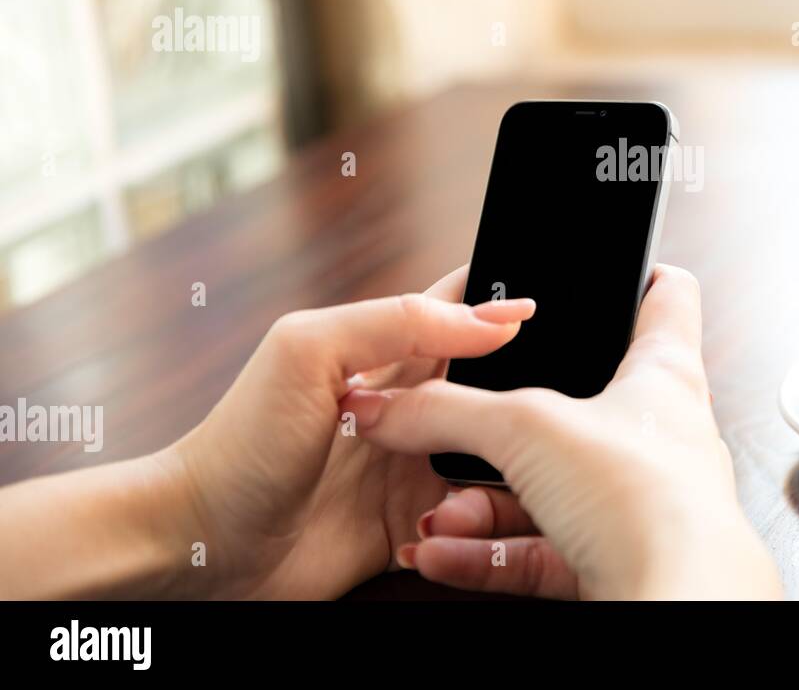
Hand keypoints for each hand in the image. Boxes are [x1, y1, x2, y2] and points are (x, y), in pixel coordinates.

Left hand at [168, 267, 535, 597]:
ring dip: (503, 468)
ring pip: (494, 459)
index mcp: (387, 351)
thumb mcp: (309, 350)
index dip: (505, 304)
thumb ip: (397, 322)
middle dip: (526, 393)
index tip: (548, 309)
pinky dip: (478, 529)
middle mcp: (411, 408)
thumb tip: (489, 319)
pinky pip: (471, 527)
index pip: (462, 309)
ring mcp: (412, 468)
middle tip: (544, 408)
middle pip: (494, 387)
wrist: (202, 542)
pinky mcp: (411, 528)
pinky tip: (457, 527)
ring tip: (490, 477)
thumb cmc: (236, 441)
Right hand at [340, 265, 782, 599]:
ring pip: (546, 488)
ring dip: (480, 501)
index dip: (637, 272)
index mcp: (661, 374)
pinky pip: (539, 549)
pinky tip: (441, 552)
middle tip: (455, 422)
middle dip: (502, 422)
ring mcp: (636, 503)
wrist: (676, 600)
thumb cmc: (647, 498)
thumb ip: (448, 410)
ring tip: (435, 512)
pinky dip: (486, 550)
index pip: (665, 298)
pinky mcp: (614, 560)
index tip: (604, 265)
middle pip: (574, 405)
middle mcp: (656, 435)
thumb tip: (385, 405)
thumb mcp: (526, 427)